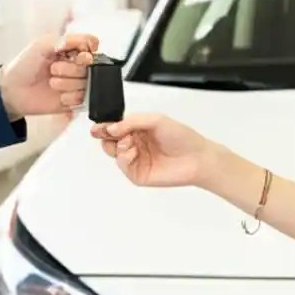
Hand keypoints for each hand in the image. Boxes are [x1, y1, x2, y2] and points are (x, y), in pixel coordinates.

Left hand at [0, 33, 98, 120]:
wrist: (13, 89)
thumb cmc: (24, 65)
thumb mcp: (41, 45)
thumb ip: (66, 40)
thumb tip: (89, 42)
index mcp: (71, 48)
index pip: (91, 45)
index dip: (86, 51)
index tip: (75, 54)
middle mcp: (76, 64)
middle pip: (92, 65)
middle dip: (71, 68)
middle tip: (53, 69)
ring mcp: (77, 83)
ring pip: (88, 82)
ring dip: (69, 83)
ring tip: (52, 83)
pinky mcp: (74, 100)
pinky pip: (83, 98)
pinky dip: (70, 97)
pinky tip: (58, 96)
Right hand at [91, 114, 221, 187]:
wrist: (196, 158)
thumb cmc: (181, 136)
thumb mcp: (154, 120)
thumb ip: (130, 122)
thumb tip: (110, 128)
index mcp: (138, 130)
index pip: (115, 128)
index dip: (104, 126)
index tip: (97, 127)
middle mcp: (135, 144)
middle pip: (110, 141)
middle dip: (106, 137)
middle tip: (109, 133)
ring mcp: (136, 160)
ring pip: (114, 153)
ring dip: (116, 146)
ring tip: (128, 142)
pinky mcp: (138, 175)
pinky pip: (123, 166)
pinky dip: (124, 158)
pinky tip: (133, 152)